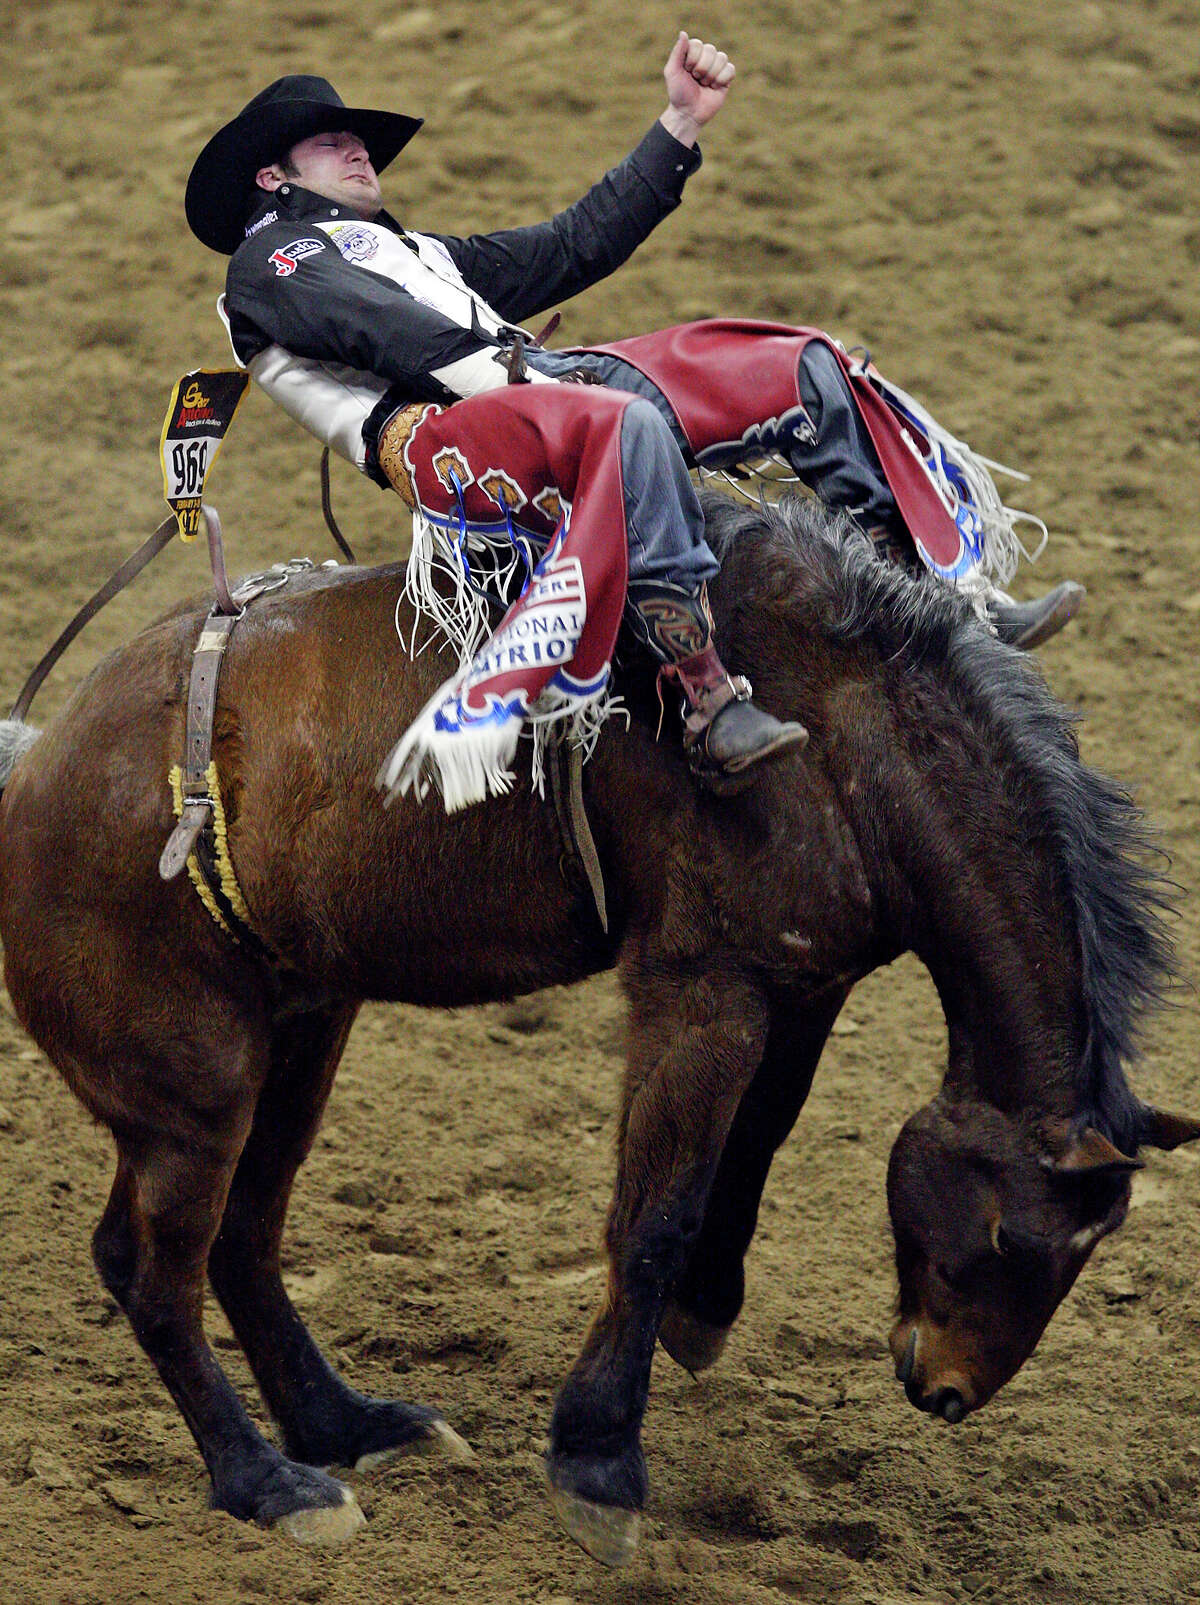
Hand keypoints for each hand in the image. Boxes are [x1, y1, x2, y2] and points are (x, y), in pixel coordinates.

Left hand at [660, 31, 734, 145]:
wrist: (688, 114)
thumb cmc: (679, 93)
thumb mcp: (672, 72)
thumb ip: (677, 51)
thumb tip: (683, 33)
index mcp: (692, 53)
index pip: (698, 44)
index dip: (692, 59)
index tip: (686, 71)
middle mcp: (705, 57)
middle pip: (711, 50)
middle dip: (701, 68)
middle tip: (696, 80)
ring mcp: (717, 66)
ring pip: (721, 58)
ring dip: (711, 75)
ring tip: (704, 84)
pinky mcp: (726, 77)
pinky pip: (730, 69)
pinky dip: (721, 80)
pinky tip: (714, 88)